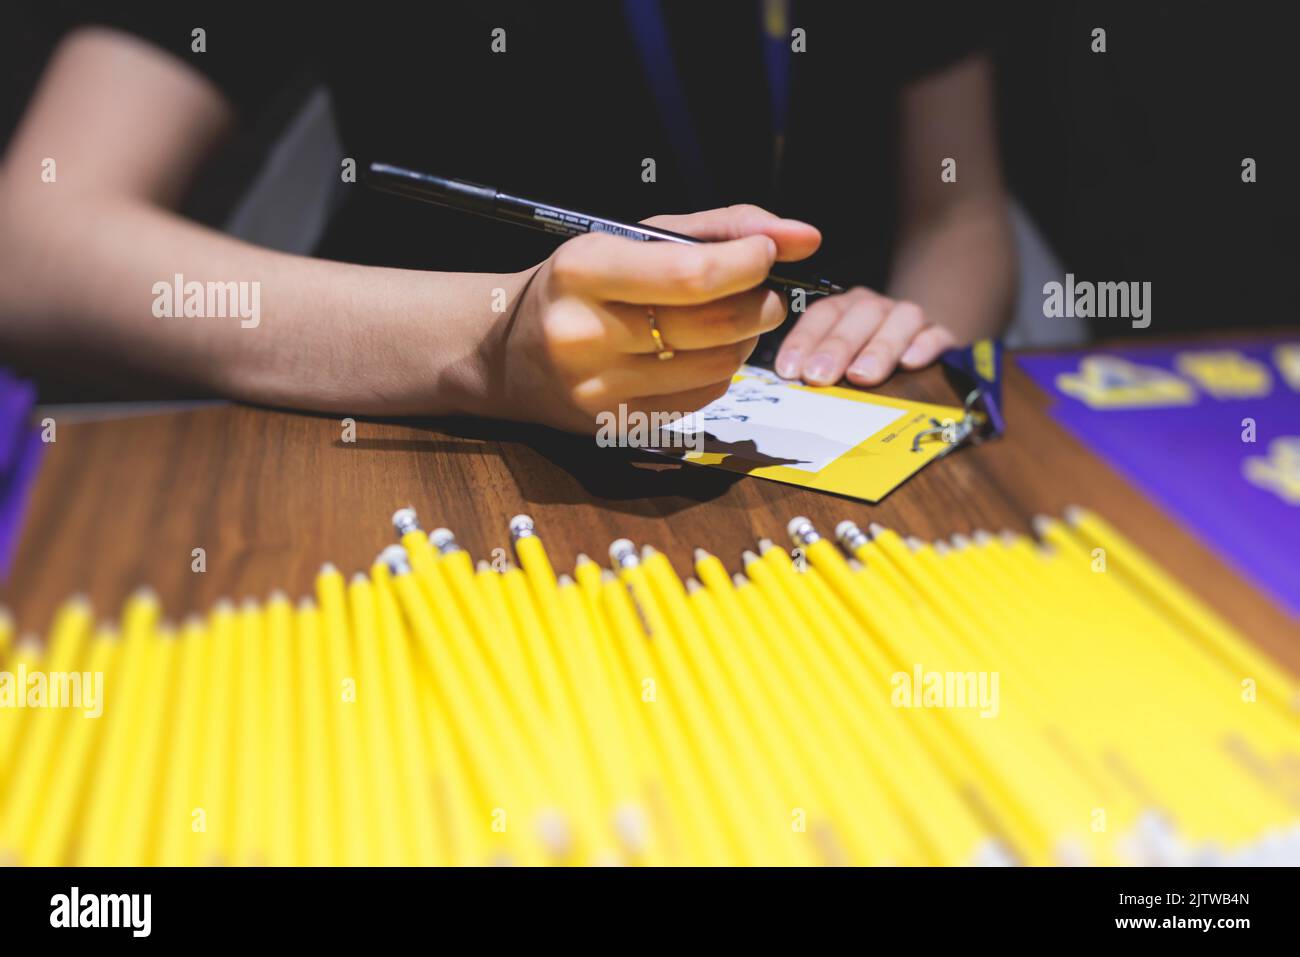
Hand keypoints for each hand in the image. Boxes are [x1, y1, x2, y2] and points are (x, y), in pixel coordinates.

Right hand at [496, 205, 820, 432]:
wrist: (508, 354)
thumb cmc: (582, 285)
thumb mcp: (634, 237)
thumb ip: (723, 229)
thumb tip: (805, 238)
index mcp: (582, 270)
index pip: (692, 275)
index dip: (748, 263)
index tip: (766, 253)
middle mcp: (584, 333)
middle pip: (713, 323)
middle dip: (761, 301)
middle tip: (765, 289)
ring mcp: (598, 388)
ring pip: (718, 365)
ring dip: (746, 338)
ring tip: (735, 318)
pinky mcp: (616, 425)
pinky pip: (703, 398)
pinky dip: (721, 370)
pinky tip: (702, 351)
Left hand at [774, 286, 956, 386]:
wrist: (921, 350)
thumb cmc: (865, 364)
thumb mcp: (840, 366)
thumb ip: (819, 371)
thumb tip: (791, 391)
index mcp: (846, 309)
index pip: (823, 314)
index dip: (803, 340)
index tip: (788, 370)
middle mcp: (877, 309)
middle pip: (860, 314)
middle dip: (836, 346)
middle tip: (818, 376)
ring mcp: (911, 321)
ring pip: (900, 320)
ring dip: (878, 348)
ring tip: (861, 376)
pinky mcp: (943, 336)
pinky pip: (936, 335)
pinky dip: (924, 346)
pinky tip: (911, 363)